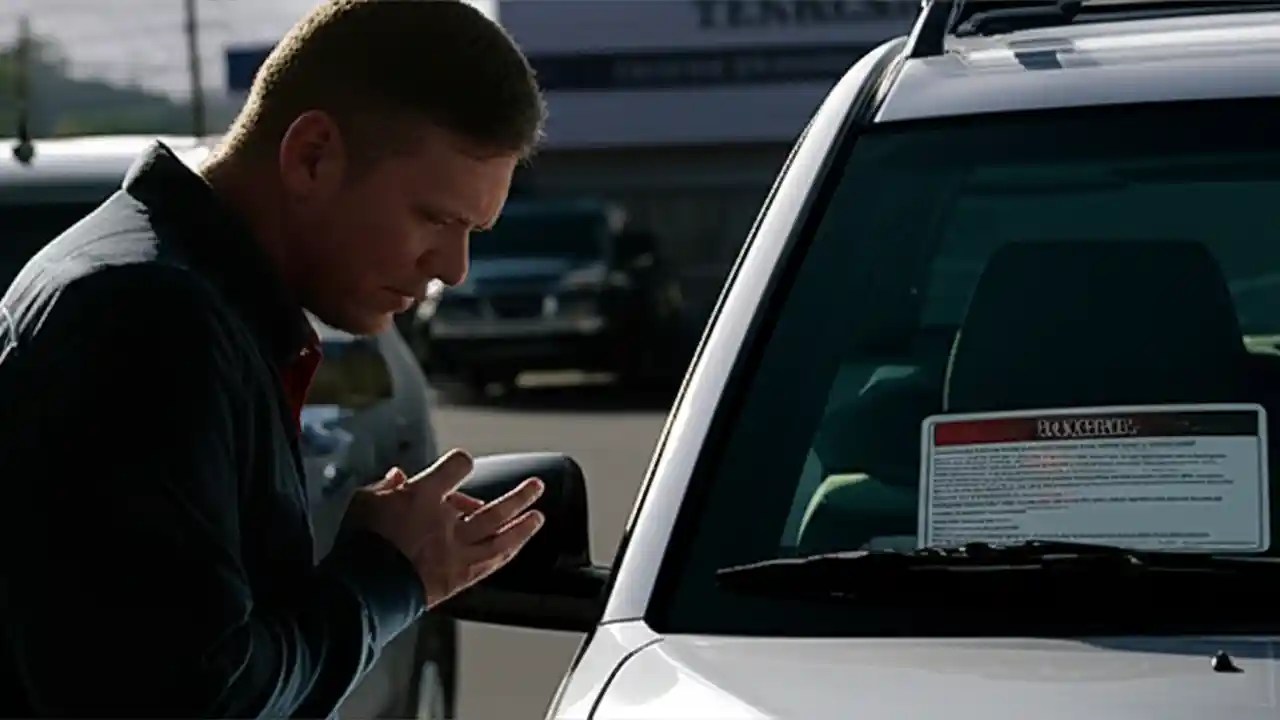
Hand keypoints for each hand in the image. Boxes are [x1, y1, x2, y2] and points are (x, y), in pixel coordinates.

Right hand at [344, 448, 544, 606]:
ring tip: (538, 516)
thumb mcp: (364, 502)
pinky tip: (516, 548)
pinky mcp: (459, 576)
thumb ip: (386, 487)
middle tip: (536, 486)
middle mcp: (448, 522)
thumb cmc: (361, 544)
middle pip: (493, 506)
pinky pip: (490, 563)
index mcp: (424, 496)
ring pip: (500, 536)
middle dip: (518, 495)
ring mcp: (457, 551)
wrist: (363, 588)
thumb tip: (397, 477)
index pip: (456, 467)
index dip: (461, 463)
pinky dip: (506, 553)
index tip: (462, 463)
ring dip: (523, 525)